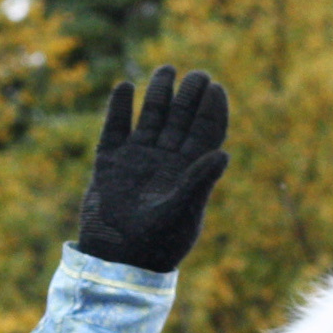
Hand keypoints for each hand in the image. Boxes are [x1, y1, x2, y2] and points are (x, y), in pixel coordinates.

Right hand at [75, 66, 230, 274]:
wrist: (116, 261)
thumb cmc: (156, 245)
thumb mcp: (182, 214)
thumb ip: (199, 182)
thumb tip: (223, 153)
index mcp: (189, 172)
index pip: (206, 133)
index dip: (212, 110)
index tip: (215, 88)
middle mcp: (165, 161)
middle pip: (181, 119)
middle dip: (189, 96)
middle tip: (196, 75)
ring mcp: (137, 160)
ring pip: (151, 118)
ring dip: (159, 94)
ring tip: (167, 71)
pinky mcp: (109, 163)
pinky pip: (115, 129)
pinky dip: (119, 109)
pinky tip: (125, 87)